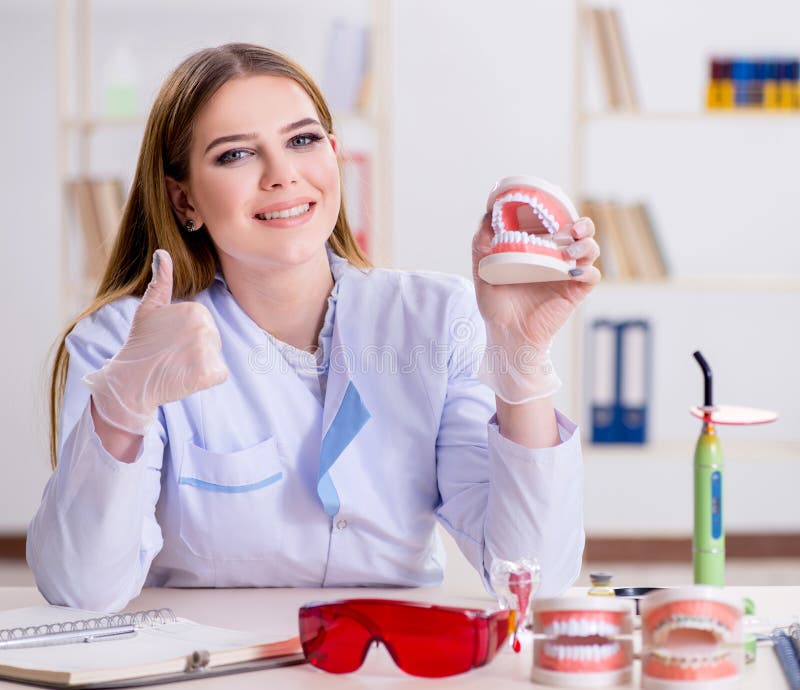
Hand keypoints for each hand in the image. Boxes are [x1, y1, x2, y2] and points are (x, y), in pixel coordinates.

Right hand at [83, 249, 228, 434]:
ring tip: (176, 365)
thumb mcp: (149, 308)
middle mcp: (205, 327)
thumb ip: (161, 281)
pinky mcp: (210, 373)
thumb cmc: (141, 342)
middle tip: (172, 355)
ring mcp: (208, 351)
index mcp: (196, 310)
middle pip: (213, 340)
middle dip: (196, 350)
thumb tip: (162, 253)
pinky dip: (205, 379)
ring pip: (215, 356)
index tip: (169, 341)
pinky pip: (218, 374)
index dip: (187, 335)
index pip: (205, 324)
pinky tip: (185, 377)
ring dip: (200, 364)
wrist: (131, 379)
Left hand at [472, 214, 600, 402]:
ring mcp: (568, 273)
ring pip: (591, 250)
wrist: (505, 333)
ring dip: (586, 245)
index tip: (551, 204)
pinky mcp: (575, 291)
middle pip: (581, 231)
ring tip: (570, 251)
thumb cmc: (496, 302)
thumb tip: (488, 214)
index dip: (559, 209)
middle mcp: (557, 256)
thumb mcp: (482, 268)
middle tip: (572, 227)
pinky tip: (574, 272)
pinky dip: (588, 271)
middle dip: (583, 224)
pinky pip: (592, 276)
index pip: (555, 220)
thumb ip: (482, 242)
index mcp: (538, 246)